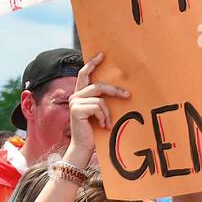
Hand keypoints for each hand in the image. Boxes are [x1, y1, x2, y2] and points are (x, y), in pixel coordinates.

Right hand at [65, 54, 129, 169]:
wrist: (83, 147)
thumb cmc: (94, 131)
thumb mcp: (99, 112)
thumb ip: (102, 100)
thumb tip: (119, 90)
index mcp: (80, 95)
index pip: (83, 74)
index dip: (92, 63)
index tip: (102, 55)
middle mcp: (75, 96)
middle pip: (97, 85)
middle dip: (114, 90)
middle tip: (127, 95)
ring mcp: (74, 103)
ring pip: (100, 99)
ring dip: (107, 113)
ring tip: (108, 123)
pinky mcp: (77, 110)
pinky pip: (98, 107)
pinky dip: (104, 117)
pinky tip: (103, 126)